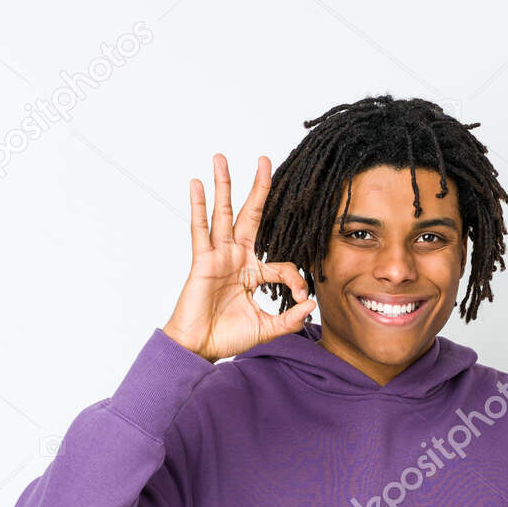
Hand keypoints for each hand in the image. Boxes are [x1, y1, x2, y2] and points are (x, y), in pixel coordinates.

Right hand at [162, 154, 315, 361]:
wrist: (200, 348)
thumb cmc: (227, 338)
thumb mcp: (266, 329)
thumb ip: (290, 319)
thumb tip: (311, 305)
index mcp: (253, 273)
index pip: (282, 263)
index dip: (295, 279)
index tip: (301, 297)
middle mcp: (237, 258)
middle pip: (251, 215)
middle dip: (259, 188)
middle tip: (264, 160)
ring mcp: (219, 257)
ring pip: (223, 214)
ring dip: (223, 184)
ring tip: (220, 157)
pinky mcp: (202, 261)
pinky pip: (200, 229)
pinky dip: (198, 206)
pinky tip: (196, 184)